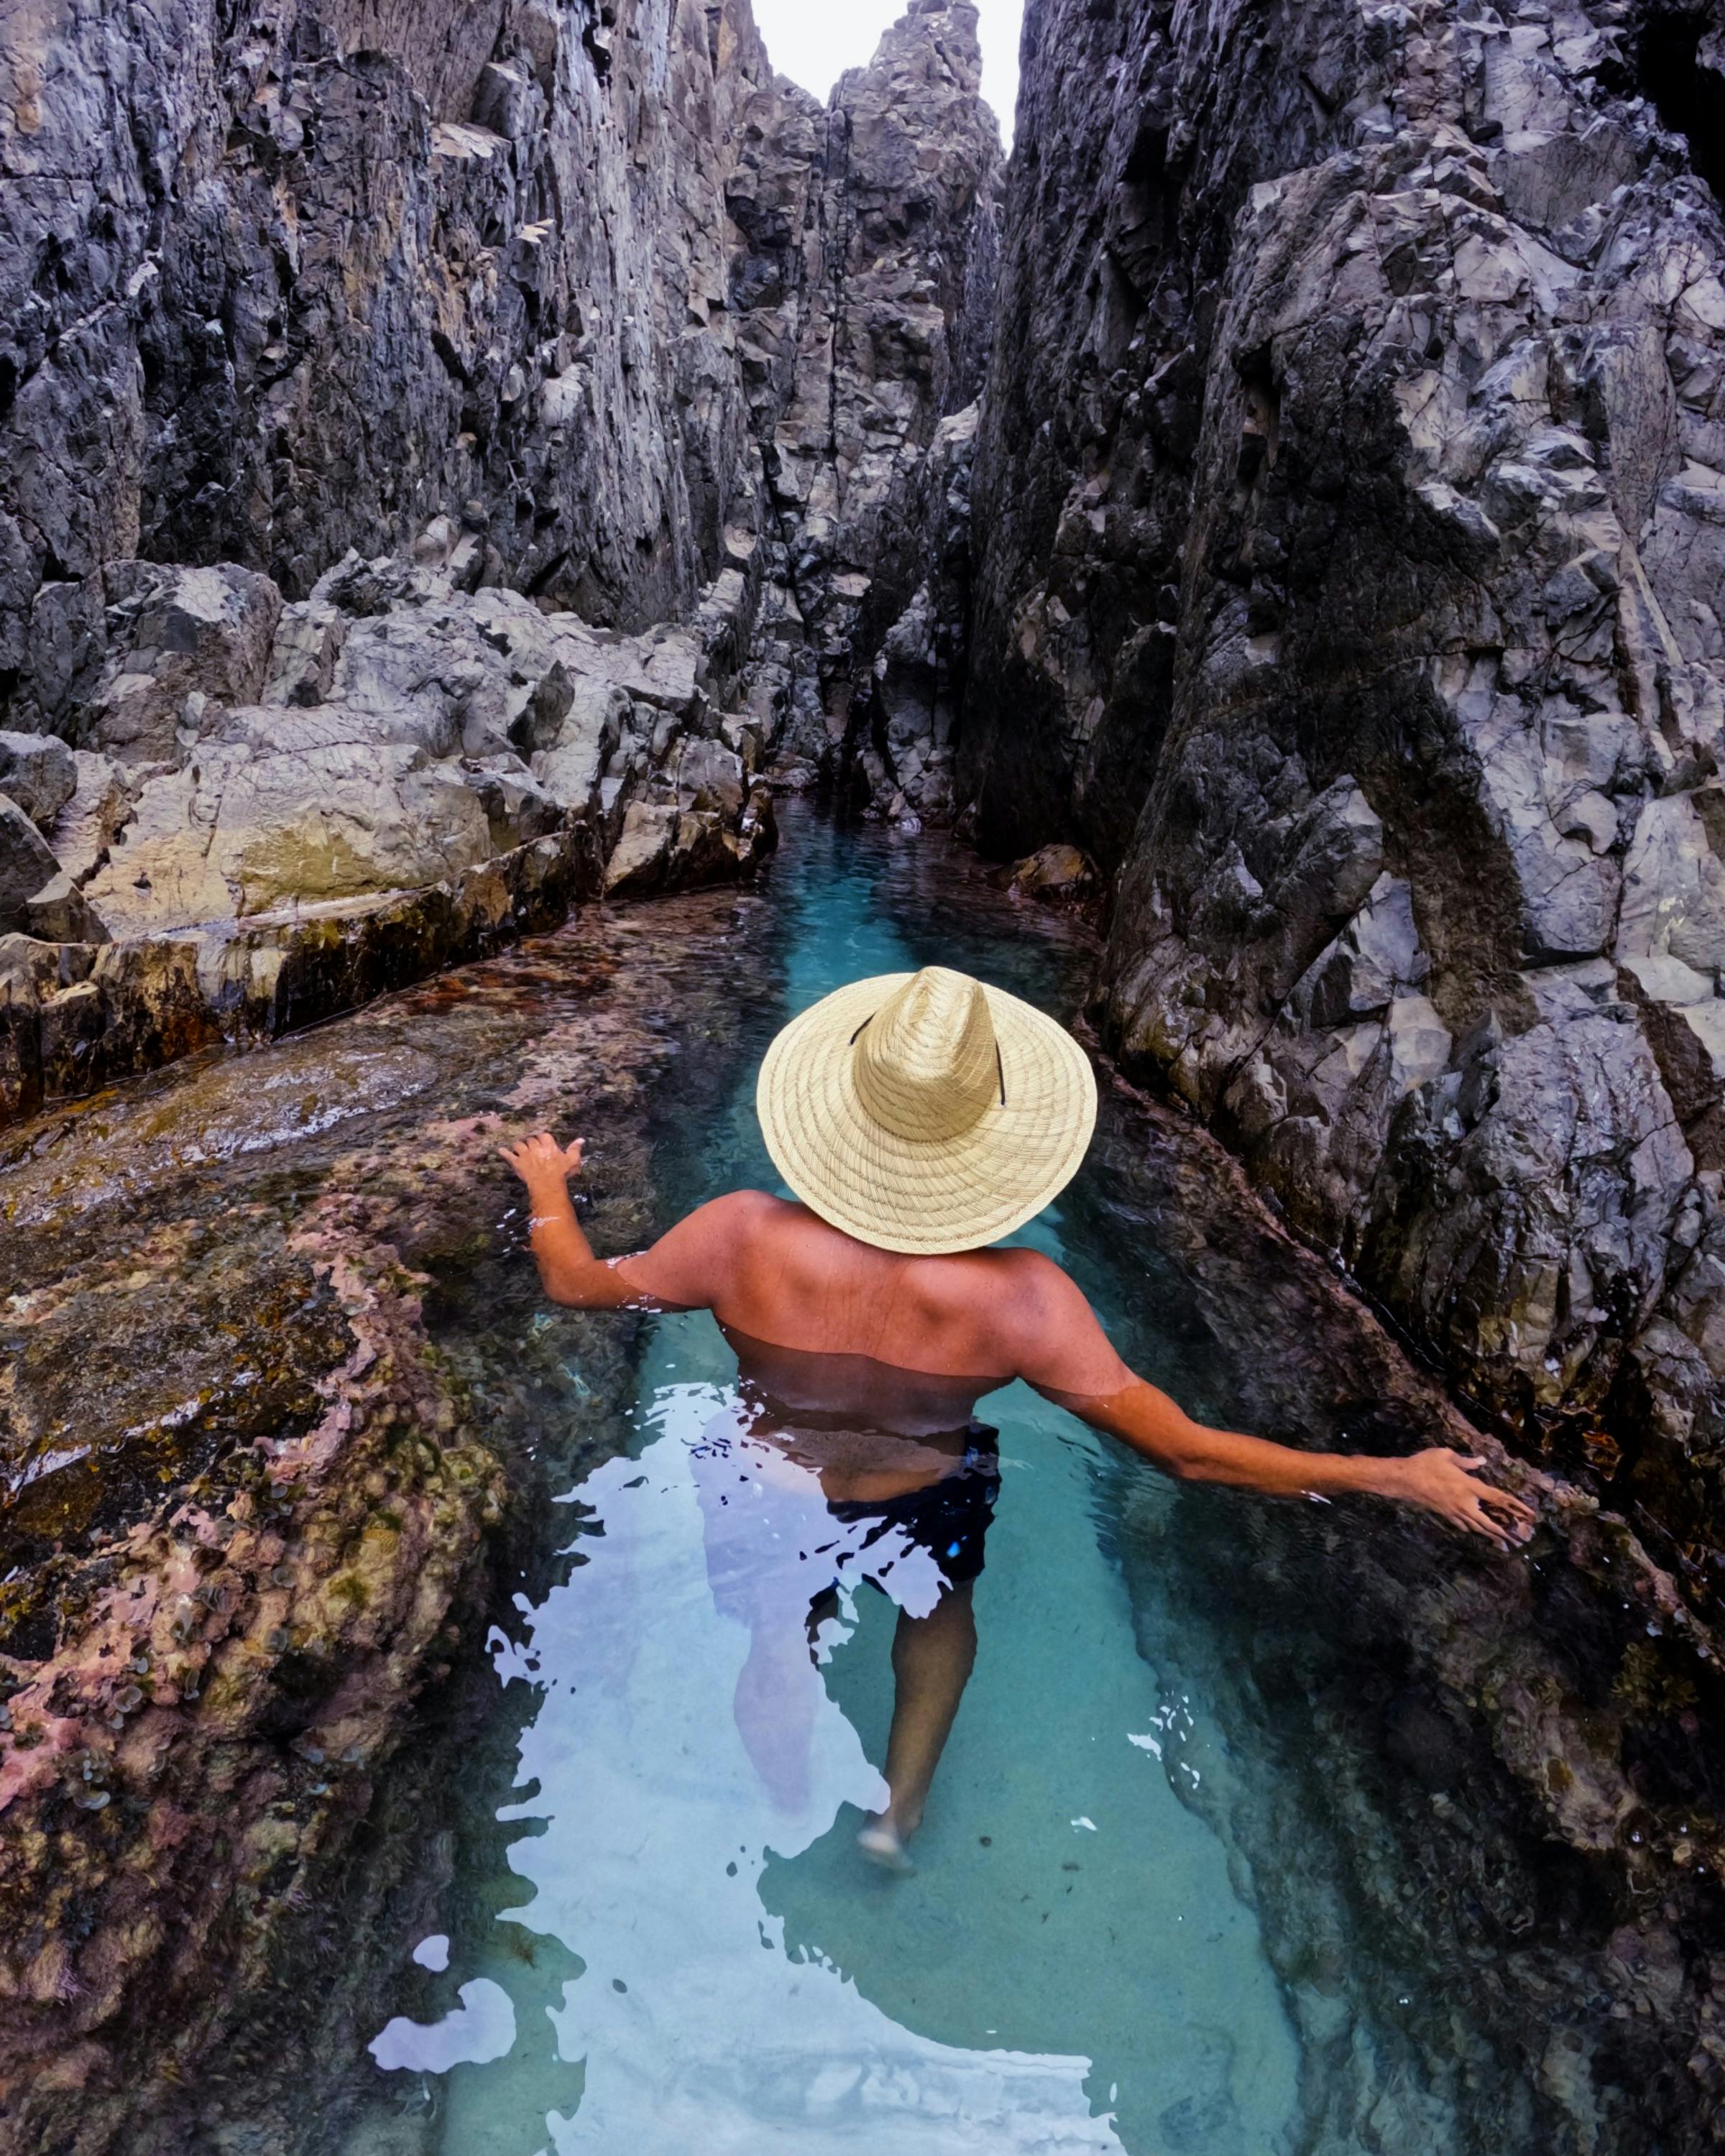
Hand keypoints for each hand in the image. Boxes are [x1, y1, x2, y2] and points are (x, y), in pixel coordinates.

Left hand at [499, 1132, 584, 1188]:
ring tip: (519, 1148)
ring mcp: (525, 1154)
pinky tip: (501, 1150)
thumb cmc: (560, 1173)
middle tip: (532, 1146)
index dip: (543, 1138)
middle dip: (531, 1142)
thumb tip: (581, 1140)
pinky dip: (504, 1152)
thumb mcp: (572, 1161)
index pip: (543, 1135)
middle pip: (530, 1139)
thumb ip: (575, 1149)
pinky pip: (509, 1156)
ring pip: (519, 1145)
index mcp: (548, 1145)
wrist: (547, 1184)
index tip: (543, 1140)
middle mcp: (535, 1147)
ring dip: (519, 1146)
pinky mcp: (517, 1163)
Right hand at [1388, 1449, 1536, 1548]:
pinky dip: (1471, 1529)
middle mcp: (1465, 1503)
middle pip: (1489, 1522)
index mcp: (1469, 1486)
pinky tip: (1474, 1531)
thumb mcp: (1446, 1455)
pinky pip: (1462, 1525)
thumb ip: (1466, 1461)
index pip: (1498, 1498)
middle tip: (1518, 1541)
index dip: (1516, 1506)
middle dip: (1504, 1533)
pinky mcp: (1445, 1515)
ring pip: (1476, 1527)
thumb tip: (1481, 1461)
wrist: (1404, 1480)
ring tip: (1502, 1543)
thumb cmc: (1425, 1464)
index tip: (1529, 1514)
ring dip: (1490, 1535)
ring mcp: (1454, 1512)